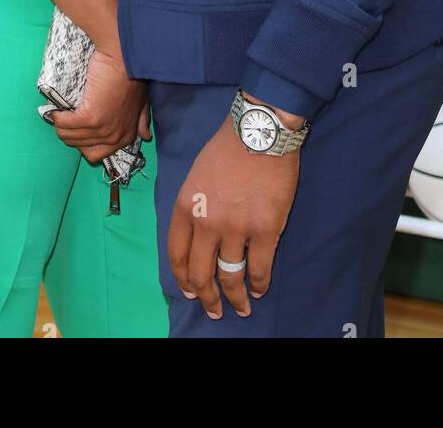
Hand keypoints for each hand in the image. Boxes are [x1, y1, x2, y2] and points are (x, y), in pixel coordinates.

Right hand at [50, 50, 147, 161]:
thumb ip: (141, 120)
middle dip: (71, 136)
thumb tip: (145, 136)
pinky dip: (57, 118)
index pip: (98, 154)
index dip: (85, 143)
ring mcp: (102, 129)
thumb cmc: (132, 75)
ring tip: (59, 114)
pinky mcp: (90, 118)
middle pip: (82, 149)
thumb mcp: (142, 102)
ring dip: (61, 126)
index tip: (79, 129)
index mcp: (125, 136)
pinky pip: (65, 125)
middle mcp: (114, 138)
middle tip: (67, 120)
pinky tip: (57, 110)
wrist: (124, 59)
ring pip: (69, 137)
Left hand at [168, 105, 300, 319]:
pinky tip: (260, 289)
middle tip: (214, 310)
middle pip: (201, 273)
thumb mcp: (196, 174)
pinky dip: (260, 283)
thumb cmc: (227, 147)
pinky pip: (260, 267)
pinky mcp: (265, 230)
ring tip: (241, 307)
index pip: (177, 255)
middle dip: (208, 297)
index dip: (184, 279)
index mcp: (186, 207)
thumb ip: (194, 204)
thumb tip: (199, 232)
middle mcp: (206, 223)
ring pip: (230, 276)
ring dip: (235, 297)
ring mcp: (236, 229)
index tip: (191, 292)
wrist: (259, 132)